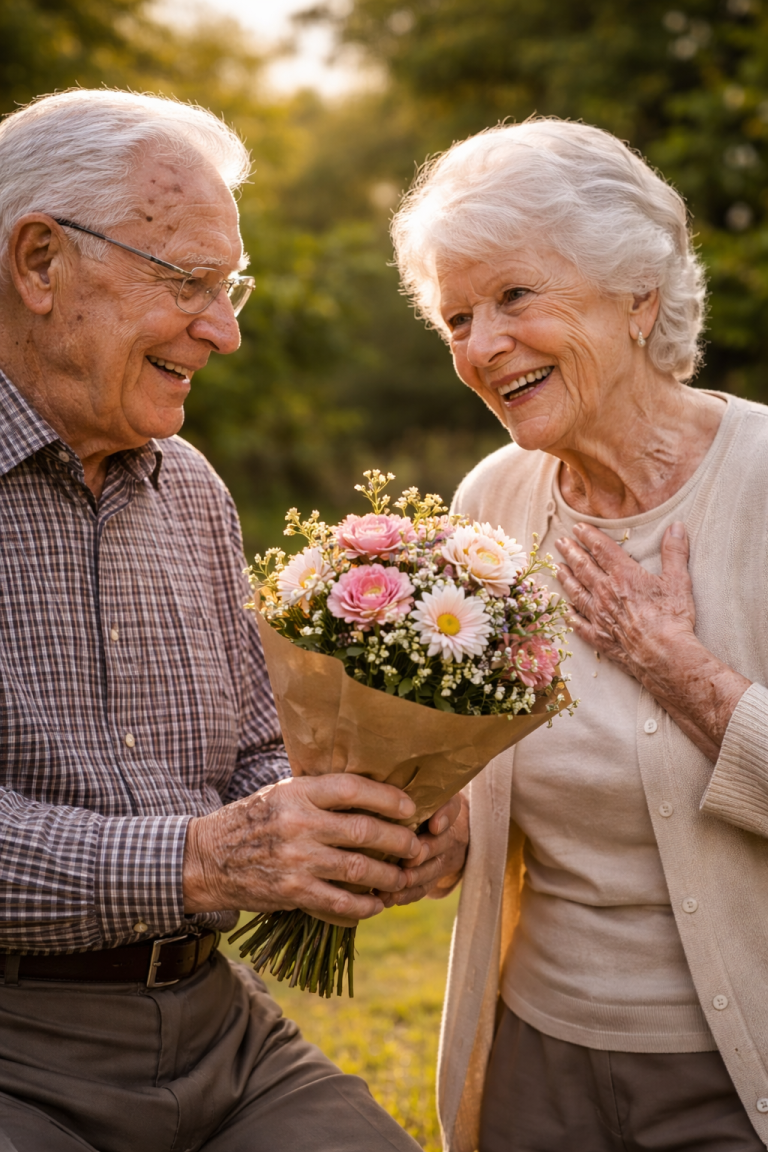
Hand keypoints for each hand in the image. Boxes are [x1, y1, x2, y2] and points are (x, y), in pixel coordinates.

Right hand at [182, 775, 420, 924]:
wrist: (207, 858)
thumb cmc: (251, 820)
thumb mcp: (281, 793)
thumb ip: (318, 792)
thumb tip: (368, 788)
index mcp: (297, 792)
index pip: (352, 788)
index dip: (387, 797)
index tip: (410, 807)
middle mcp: (299, 824)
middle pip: (364, 831)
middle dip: (399, 841)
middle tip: (415, 846)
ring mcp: (297, 860)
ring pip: (359, 869)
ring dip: (389, 876)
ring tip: (402, 878)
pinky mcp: (293, 892)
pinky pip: (340, 902)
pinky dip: (365, 906)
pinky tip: (377, 905)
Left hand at [379, 792, 468, 906]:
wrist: (418, 829)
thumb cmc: (399, 805)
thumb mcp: (400, 792)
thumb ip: (390, 787)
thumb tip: (365, 786)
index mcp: (439, 804)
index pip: (450, 807)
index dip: (444, 817)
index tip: (435, 826)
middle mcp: (443, 830)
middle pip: (441, 843)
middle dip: (425, 852)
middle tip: (410, 860)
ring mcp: (438, 856)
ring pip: (432, 869)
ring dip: (414, 878)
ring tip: (394, 883)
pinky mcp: (428, 878)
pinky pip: (422, 889)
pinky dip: (406, 895)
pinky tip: (388, 898)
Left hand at [556, 521, 749, 758]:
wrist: (663, 653)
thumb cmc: (672, 617)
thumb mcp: (678, 580)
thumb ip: (674, 552)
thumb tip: (676, 526)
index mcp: (623, 576)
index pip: (602, 549)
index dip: (589, 536)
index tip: (578, 527)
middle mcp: (605, 592)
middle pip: (583, 567)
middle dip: (571, 552)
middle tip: (560, 541)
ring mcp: (598, 615)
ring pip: (576, 592)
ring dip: (566, 578)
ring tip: (557, 568)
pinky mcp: (598, 637)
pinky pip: (578, 624)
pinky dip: (570, 615)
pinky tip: (565, 611)